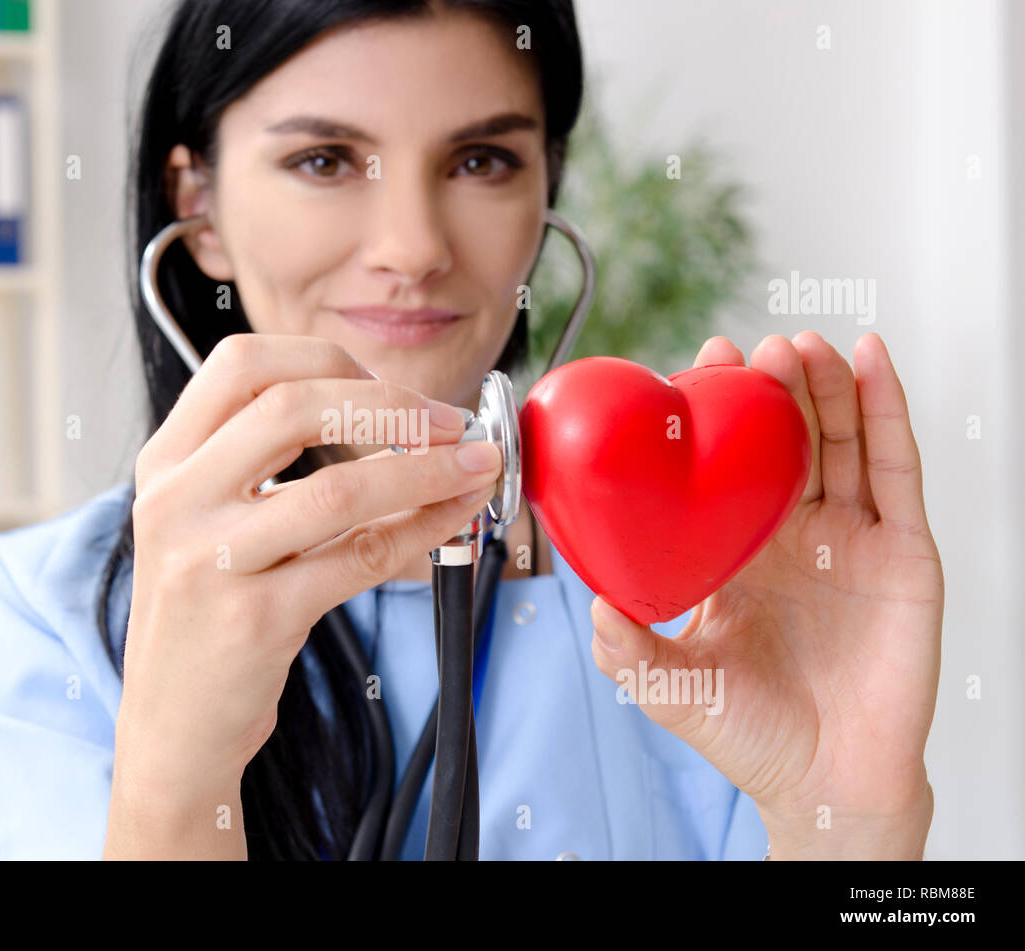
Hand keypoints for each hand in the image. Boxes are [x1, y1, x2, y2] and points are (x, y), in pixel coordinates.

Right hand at [105, 333, 500, 857]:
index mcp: (165, 462)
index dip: (327, 360)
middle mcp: (176, 501)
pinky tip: (453, 519)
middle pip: (293, 408)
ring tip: (474, 464)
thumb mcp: (202, 521)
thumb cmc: (204, 615)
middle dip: (389, 405)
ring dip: (425, 468)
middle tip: (447, 422)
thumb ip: (257, 461)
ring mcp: (211, 561)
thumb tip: (381, 409)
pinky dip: (422, 529)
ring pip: (338, 488)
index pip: (242, 363)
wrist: (171, 728)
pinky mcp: (255, 620)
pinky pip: (360, 558)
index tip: (385, 385)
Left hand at [589, 331, 942, 858]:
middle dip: (772, 386)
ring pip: (841, 440)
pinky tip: (871, 361)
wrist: (826, 784)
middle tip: (754, 346)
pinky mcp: (903, 550)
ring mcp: (853, 538)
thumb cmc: (752, 737)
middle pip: (788, 439)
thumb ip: (627, 646)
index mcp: (741, 553)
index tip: (701, 360)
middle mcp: (797, 536)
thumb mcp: (671, 685)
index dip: (719, 411)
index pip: (730, 465)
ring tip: (800, 343)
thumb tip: (591, 600)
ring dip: (825, 385)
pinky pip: (897, 468)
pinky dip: (888, 408)